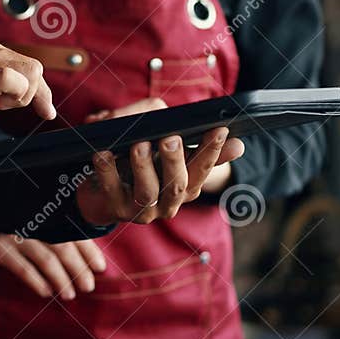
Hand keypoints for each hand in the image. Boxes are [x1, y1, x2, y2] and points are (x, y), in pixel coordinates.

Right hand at [0, 31, 55, 146]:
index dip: (38, 86)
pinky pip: (15, 80)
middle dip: (39, 94)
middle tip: (33, 112)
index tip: (43, 107)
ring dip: (24, 96)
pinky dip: (17, 97)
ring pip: (29, 71)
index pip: (22, 59)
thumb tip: (19, 86)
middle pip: (32, 65)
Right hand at [0, 221, 105, 299]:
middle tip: (88, 286)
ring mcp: (13, 232)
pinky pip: (22, 268)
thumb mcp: (23, 214)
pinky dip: (36, 281)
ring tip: (70, 295)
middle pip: (64, 246)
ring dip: (62, 280)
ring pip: (46, 259)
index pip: (73, 231)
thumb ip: (46, 226)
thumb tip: (77, 251)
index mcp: (41, 210)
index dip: (89, 250)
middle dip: (79, 269)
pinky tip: (46, 293)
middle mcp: (30, 219)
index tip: (101, 267)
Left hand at [76, 98, 244, 224]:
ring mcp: (143, 210)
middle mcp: (169, 202)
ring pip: (147, 192)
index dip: (213, 151)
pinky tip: (103, 153)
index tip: (219, 129)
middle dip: (175, 160)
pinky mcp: (115, 208)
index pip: (204, 169)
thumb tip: (237, 145)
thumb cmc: (139, 163)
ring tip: (139, 145)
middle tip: (171, 138)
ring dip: (143, 167)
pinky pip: (111, 189)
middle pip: (178, 185)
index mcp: (187, 186)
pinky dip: (107, 170)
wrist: (102, 194)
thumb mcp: (165, 149)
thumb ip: (189, 139)